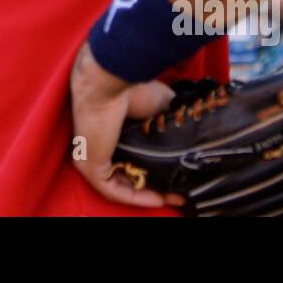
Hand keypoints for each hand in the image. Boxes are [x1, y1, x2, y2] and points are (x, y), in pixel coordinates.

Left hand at [70, 42, 182, 208]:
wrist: (108, 83)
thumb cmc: (131, 87)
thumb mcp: (162, 104)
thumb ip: (172, 117)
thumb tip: (192, 128)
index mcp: (116, 130)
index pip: (135, 155)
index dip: (157, 167)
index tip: (180, 174)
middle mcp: (102, 145)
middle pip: (129, 173)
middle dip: (155, 185)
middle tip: (179, 193)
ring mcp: (93, 156)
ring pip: (122, 185)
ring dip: (148, 195)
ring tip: (174, 199)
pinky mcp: (89, 166)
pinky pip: (113, 190)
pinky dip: (136, 198)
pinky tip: (158, 200)